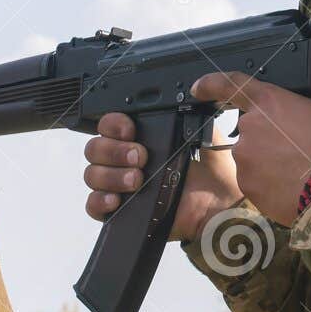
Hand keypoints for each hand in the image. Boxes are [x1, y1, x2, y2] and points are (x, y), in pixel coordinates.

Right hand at [82, 112, 240, 240]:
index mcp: (141, 139)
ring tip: (137, 180)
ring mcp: (120, 185)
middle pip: (95, 148)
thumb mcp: (204, 138)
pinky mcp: (120, 211)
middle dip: (114, 150)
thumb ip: (189, 118)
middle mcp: (125, 161)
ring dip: (111, 175)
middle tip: (140, 157)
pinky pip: (93, 204)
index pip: (110, 124)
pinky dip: (100, 200)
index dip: (114, 124)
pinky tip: (117, 199)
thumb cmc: (212, 177)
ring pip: (92, 174)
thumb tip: (184, 100)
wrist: (218, 209)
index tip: (130, 130)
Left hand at [191, 72, 310, 225]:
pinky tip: (291, 186)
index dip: (211, 85)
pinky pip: (254, 182)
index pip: (230, 85)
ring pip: (251, 159)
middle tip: (295, 152)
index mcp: (268, 103)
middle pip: (250, 132)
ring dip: (269, 165)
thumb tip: (288, 122)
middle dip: (267, 141)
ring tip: (298, 172)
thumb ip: (292, 112)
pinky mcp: (246, 185)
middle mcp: (250, 127)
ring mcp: (245, 158)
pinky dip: (269, 185)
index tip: (198, 88)